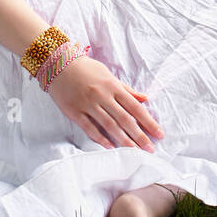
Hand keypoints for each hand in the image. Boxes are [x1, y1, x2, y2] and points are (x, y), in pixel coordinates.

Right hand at [45, 54, 163, 151]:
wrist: (57, 64)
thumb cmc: (86, 68)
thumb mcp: (108, 75)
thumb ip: (126, 89)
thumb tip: (145, 99)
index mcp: (113, 86)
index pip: (135, 107)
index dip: (149, 122)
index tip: (159, 133)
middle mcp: (102, 96)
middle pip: (125, 119)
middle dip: (140, 135)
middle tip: (151, 149)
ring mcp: (88, 105)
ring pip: (109, 126)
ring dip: (124, 140)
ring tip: (135, 152)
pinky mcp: (75, 112)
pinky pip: (90, 128)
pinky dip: (101, 138)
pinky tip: (111, 147)